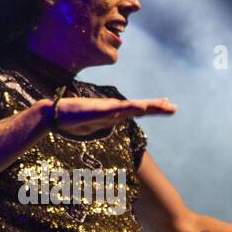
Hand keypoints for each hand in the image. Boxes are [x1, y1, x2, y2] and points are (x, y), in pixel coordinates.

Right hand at [53, 96, 175, 136]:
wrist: (57, 114)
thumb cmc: (73, 120)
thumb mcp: (94, 127)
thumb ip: (104, 125)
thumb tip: (110, 127)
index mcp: (114, 114)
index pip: (138, 110)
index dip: (153, 108)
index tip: (167, 105)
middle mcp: (114, 109)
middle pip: (140, 108)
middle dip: (158, 107)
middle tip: (174, 107)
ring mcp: (109, 109)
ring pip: (134, 107)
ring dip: (150, 106)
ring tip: (165, 104)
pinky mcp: (101, 110)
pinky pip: (120, 109)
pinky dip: (133, 108)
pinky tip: (143, 107)